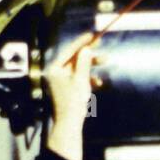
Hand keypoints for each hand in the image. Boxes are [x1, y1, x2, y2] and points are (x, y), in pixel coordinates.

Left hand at [43, 33, 101, 159]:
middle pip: (74, 59)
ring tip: (104, 64)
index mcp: (55, 69)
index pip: (70, 51)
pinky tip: (98, 83)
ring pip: (78, 69)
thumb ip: (83, 62)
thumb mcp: (81, 79)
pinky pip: (79, 79)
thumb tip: (86, 49)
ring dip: (91, 67)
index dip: (82, 42)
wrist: (69, 124)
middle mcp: (56, 73)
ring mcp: (61, 81)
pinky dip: (88, 79)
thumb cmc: (73, 102)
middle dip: (89, 56)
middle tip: (102, 50)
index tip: (92, 35)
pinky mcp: (67, 89)